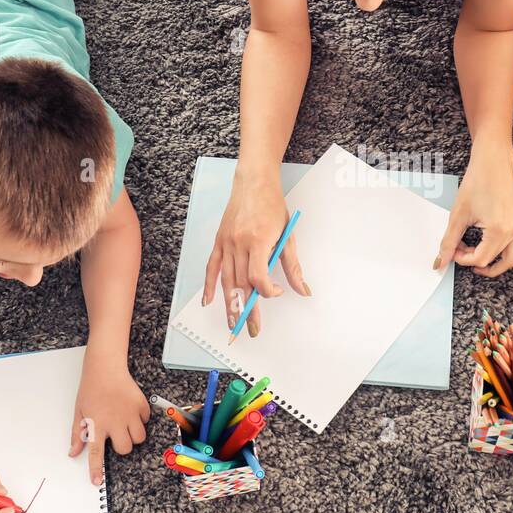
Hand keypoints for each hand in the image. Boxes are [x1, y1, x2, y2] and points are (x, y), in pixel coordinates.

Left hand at [70, 356, 149, 484]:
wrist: (105, 367)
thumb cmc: (91, 389)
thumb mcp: (79, 412)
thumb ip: (77, 434)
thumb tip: (73, 452)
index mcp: (96, 424)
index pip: (95, 452)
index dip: (96, 469)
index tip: (96, 481)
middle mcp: (114, 421)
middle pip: (125, 449)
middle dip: (122, 446)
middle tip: (116, 434)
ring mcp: (130, 413)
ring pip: (139, 438)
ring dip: (133, 435)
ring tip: (126, 424)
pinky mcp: (141, 405)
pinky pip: (146, 421)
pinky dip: (140, 419)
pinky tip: (131, 410)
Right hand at [205, 168, 308, 335]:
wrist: (254, 182)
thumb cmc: (273, 206)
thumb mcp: (288, 235)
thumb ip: (293, 266)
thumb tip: (304, 290)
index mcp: (259, 240)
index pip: (258, 276)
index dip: (267, 291)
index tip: (276, 292)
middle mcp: (239, 243)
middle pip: (240, 284)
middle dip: (246, 310)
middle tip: (251, 330)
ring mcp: (226, 242)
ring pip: (226, 280)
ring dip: (229, 304)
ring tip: (233, 324)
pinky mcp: (219, 241)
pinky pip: (211, 267)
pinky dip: (209, 286)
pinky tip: (208, 302)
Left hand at [435, 144, 512, 276]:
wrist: (493, 161)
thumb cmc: (478, 181)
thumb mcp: (458, 214)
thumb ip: (449, 241)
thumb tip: (441, 260)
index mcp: (499, 230)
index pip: (481, 258)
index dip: (463, 259)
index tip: (453, 250)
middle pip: (497, 260)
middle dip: (477, 261)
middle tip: (463, 254)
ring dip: (499, 265)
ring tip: (482, 261)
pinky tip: (501, 251)